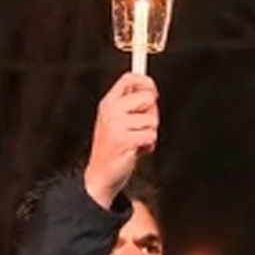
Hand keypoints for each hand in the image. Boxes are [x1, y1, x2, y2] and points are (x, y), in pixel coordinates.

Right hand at [84, 73, 159, 208]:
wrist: (101, 175)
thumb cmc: (113, 148)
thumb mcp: (117, 121)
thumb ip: (131, 105)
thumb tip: (151, 91)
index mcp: (108, 103)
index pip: (129, 78)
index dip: (146, 82)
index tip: (153, 93)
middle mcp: (110, 110)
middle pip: (147, 97)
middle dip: (152, 113)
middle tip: (142, 127)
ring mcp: (116, 125)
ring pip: (152, 120)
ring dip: (150, 133)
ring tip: (136, 141)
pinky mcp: (124, 140)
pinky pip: (151, 136)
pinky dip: (149, 146)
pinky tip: (137, 151)